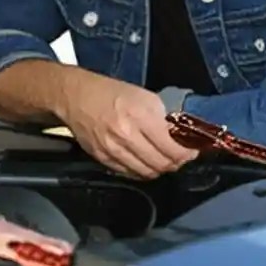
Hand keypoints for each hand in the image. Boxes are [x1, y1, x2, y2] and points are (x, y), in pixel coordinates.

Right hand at [54, 77, 198, 178]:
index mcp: (140, 115)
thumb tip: (179, 134)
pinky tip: (144, 162)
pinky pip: (129, 173)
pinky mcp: (102, 157)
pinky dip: (140, 171)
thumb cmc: (110, 92)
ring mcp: (113, 149)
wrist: (75, 95)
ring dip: (159, 169)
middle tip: (179, 158)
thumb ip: (162, 116)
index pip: (172, 148)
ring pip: (146, 172)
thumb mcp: (143, 95)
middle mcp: (127, 135)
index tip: (191, 152)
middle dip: (175, 163)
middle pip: (161, 164)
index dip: (186, 154)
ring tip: (162, 161)